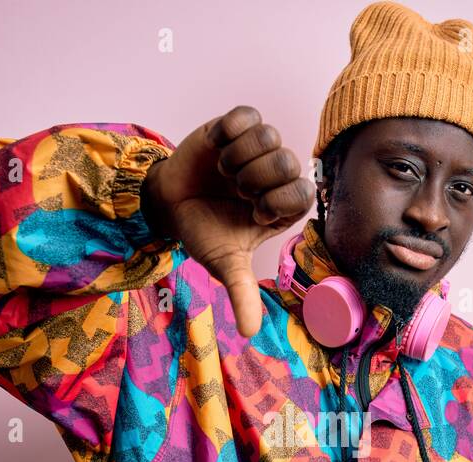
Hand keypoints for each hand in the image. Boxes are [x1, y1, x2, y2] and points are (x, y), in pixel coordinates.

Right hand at [141, 105, 314, 337]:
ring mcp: (259, 148)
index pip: (302, 193)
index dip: (273, 202)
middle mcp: (278, 174)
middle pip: (287, 162)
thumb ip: (242, 293)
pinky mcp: (237, 125)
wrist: (170, 204)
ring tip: (223, 172)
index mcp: (285, 205)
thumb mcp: (224, 264)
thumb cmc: (204, 232)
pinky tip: (217, 148)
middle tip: (233, 191)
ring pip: (269, 137)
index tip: (251, 211)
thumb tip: (249, 334)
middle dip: (252, 181)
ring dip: (238, 159)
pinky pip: (247, 116)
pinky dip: (229, 133)